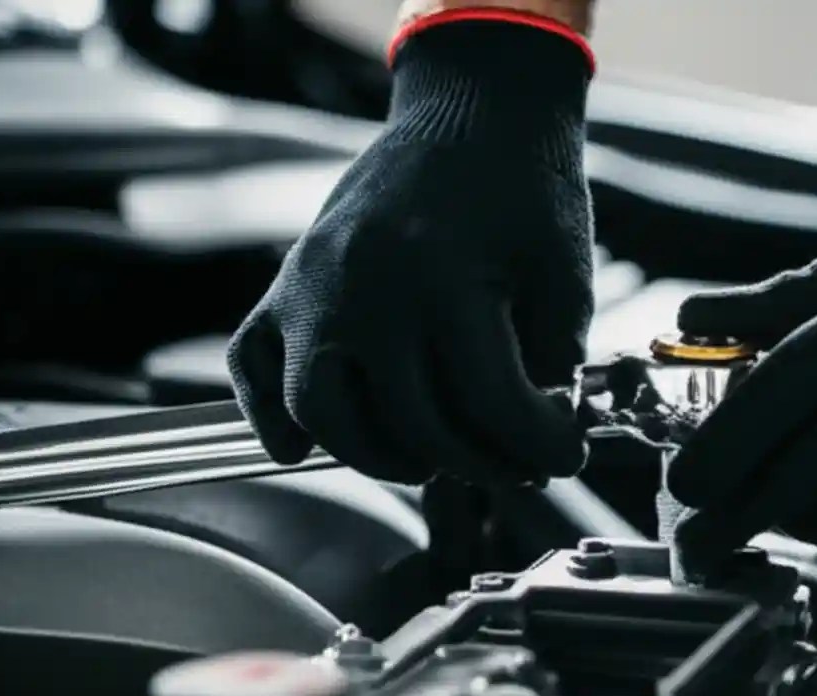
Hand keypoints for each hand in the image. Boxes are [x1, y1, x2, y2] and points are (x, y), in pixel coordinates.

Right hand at [228, 22, 593, 484]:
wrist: (474, 111)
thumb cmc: (525, 186)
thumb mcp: (566, 267)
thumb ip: (556, 357)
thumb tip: (540, 435)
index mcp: (446, 274)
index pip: (489, 403)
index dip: (539, 445)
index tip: (563, 453)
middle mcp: (368, 282)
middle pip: (408, 423)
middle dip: (473, 462)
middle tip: (507, 462)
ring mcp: (316, 282)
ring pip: (319, 409)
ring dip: (375, 456)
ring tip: (425, 460)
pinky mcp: (287, 279)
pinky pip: (250, 362)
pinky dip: (267, 414)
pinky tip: (303, 446)